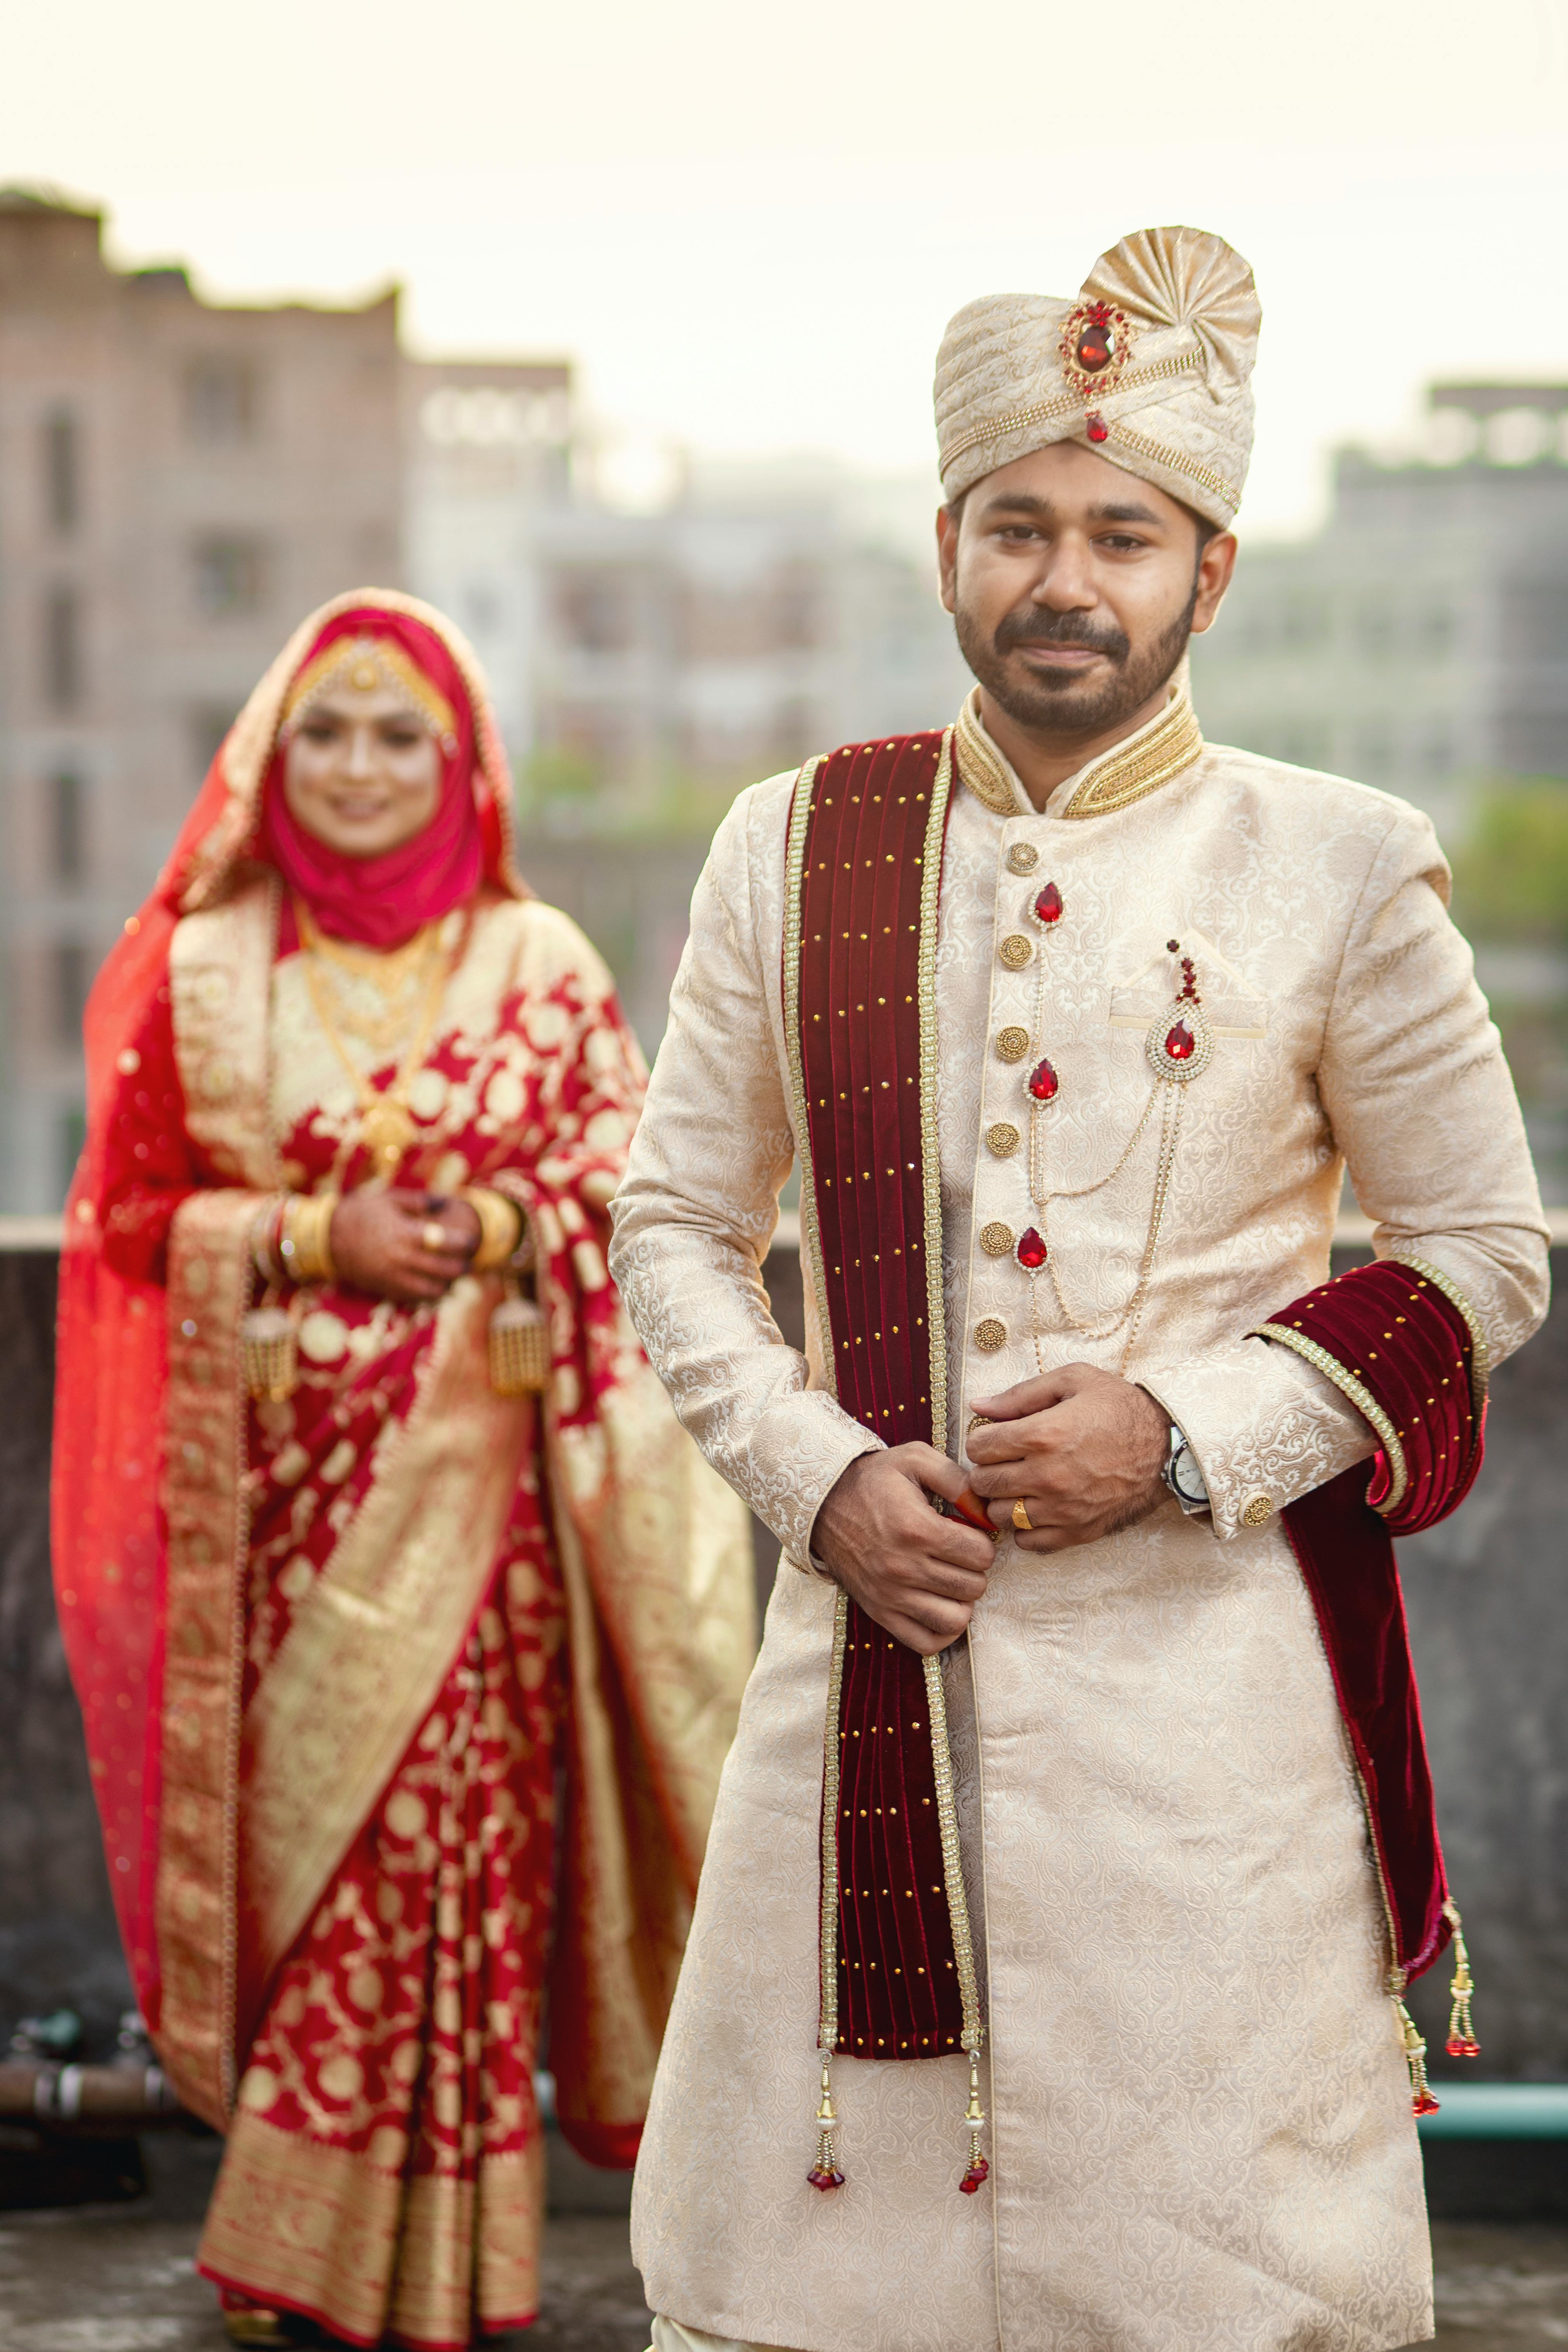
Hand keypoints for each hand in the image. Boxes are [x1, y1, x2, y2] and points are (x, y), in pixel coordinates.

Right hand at [327, 1188, 481, 1304]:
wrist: (326, 1237)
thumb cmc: (359, 1211)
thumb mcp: (388, 1198)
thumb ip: (419, 1201)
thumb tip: (446, 1201)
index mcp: (405, 1233)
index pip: (446, 1242)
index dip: (464, 1243)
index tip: (473, 1241)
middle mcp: (401, 1258)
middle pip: (443, 1269)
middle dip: (461, 1266)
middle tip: (468, 1260)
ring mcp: (392, 1277)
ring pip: (431, 1290)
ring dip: (447, 1285)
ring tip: (453, 1276)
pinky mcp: (384, 1289)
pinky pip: (413, 1298)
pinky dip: (428, 1295)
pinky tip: (434, 1287)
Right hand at [810, 1445, 996, 1655]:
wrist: (823, 1503)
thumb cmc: (874, 1480)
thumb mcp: (915, 1458)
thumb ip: (956, 1479)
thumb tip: (985, 1512)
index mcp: (917, 1529)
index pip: (981, 1555)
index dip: (983, 1541)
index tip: (968, 1532)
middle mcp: (904, 1568)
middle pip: (972, 1586)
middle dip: (975, 1568)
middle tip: (960, 1554)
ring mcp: (891, 1595)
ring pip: (955, 1618)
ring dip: (962, 1599)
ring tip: (952, 1579)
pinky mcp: (879, 1611)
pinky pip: (925, 1642)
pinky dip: (942, 1630)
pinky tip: (942, 1605)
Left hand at [966, 1364, 1167, 1552]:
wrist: (1168, 1448)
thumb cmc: (1120, 1408)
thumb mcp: (1073, 1381)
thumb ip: (1020, 1394)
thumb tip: (978, 1405)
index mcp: (1042, 1435)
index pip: (978, 1447)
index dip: (982, 1439)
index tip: (995, 1436)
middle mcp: (1047, 1476)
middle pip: (984, 1483)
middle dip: (988, 1468)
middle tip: (1004, 1460)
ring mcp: (1062, 1509)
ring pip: (1000, 1515)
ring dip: (1003, 1500)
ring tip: (1019, 1484)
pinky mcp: (1077, 1531)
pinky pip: (1029, 1541)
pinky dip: (1025, 1527)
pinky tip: (1037, 1507)